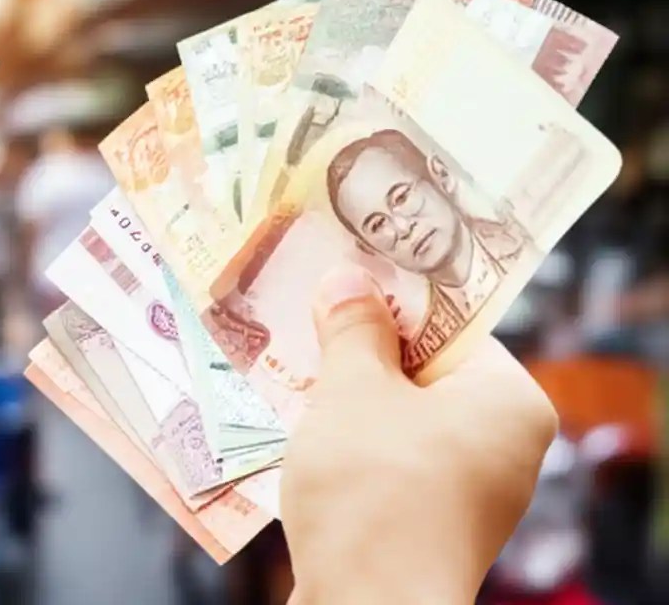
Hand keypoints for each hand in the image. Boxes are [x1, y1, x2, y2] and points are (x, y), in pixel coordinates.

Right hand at [282, 266, 556, 604]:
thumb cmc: (372, 492)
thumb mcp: (353, 390)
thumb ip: (353, 329)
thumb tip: (348, 281)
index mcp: (508, 401)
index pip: (451, 325)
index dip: (390, 296)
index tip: (339, 274)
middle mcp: (502, 445)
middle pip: (422, 370)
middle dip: (359, 349)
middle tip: (303, 318)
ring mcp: (467, 490)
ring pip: (398, 418)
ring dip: (345, 399)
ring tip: (290, 371)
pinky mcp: (427, 524)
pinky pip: (387, 462)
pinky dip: (348, 445)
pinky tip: (299, 432)